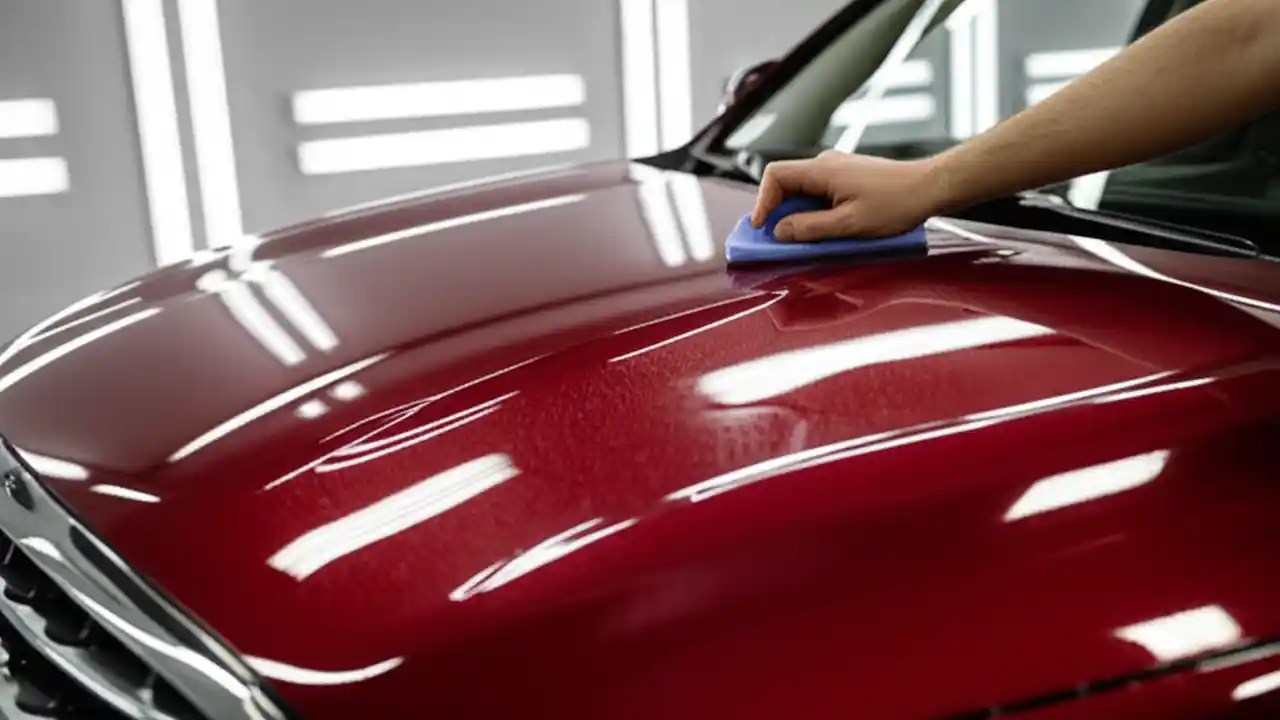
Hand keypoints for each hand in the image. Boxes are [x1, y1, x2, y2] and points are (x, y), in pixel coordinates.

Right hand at [751, 151, 945, 241]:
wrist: (929, 187)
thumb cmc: (896, 203)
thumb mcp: (849, 224)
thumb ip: (810, 228)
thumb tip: (780, 232)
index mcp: (822, 170)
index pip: (775, 176)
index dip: (762, 202)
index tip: (761, 227)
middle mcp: (826, 164)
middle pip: (786, 184)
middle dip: (778, 212)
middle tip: (779, 239)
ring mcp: (837, 169)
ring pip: (802, 190)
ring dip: (798, 214)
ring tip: (805, 238)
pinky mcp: (847, 177)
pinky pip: (818, 193)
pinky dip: (813, 211)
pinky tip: (826, 229)